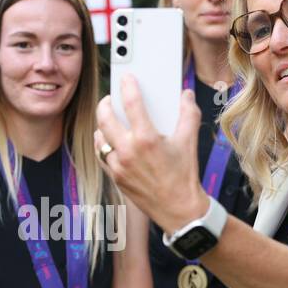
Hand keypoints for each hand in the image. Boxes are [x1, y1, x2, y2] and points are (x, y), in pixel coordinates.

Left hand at [95, 73, 208, 233]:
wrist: (179, 210)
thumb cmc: (184, 175)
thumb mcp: (189, 141)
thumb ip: (188, 113)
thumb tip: (185, 95)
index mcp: (147, 139)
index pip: (131, 103)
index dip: (127, 85)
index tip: (126, 77)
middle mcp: (128, 151)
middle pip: (105, 118)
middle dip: (105, 103)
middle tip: (110, 98)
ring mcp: (119, 166)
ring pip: (99, 137)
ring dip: (102, 124)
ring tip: (108, 117)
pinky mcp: (115, 178)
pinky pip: (101, 155)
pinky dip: (102, 144)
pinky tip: (107, 138)